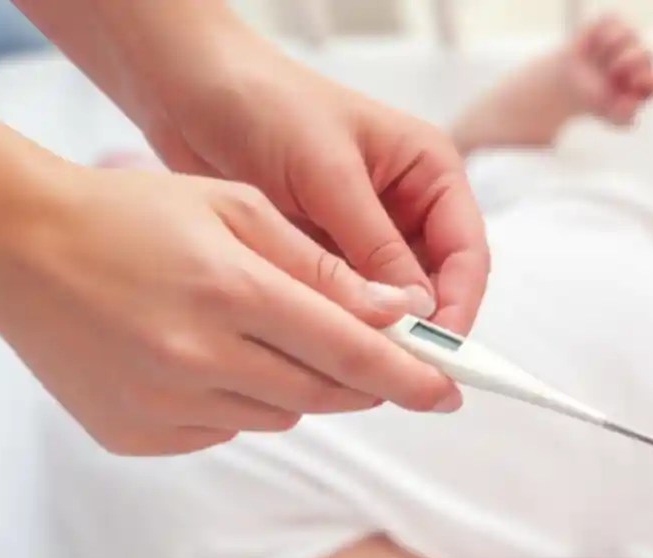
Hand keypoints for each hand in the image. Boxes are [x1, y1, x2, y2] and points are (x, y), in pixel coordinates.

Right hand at [0, 165, 459, 455]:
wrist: (23, 247)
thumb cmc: (135, 213)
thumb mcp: (235, 208)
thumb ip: (322, 265)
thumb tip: (399, 312)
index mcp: (229, 289)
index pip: (349, 349)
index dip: (410, 374)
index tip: (453, 392)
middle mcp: (197, 356)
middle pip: (323, 393)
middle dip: (364, 381)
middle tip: (380, 361)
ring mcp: (162, 403)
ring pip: (278, 415)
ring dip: (298, 384)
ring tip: (260, 333)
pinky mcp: (136, 434)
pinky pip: (224, 430)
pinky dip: (239, 401)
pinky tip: (206, 356)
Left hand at [140, 36, 488, 334]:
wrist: (186, 89)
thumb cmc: (264, 105)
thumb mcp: (327, 172)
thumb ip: (375, 244)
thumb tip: (418, 312)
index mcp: (429, 172)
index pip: (466, 252)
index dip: (459, 306)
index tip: (438, 352)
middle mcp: (408, 206)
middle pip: (438, 285)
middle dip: (423, 329)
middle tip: (398, 373)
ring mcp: (367, 234)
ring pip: (393, 302)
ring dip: (380, 332)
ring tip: (359, 368)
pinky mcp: (327, 254)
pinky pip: (349, 302)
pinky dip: (343, 325)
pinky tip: (326, 350)